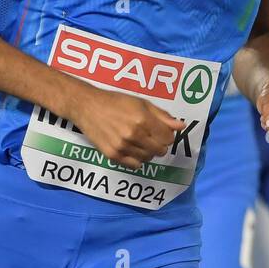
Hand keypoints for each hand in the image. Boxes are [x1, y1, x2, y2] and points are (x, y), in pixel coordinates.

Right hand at [70, 85, 184, 169]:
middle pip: (160, 150)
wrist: (88, 107)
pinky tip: (133, 150)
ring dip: (149, 152)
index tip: (161, 131)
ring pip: (149, 159)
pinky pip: (134, 166)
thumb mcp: (142, 103)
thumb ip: (162, 116)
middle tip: (152, 137)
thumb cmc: (116, 102)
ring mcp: (122, 147)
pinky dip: (137, 160)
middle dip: (160, 144)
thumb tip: (181, 126)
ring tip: (141, 142)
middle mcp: (134, 135)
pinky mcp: (112, 155)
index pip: (168, 138)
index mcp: (143, 120)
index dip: (167, 135)